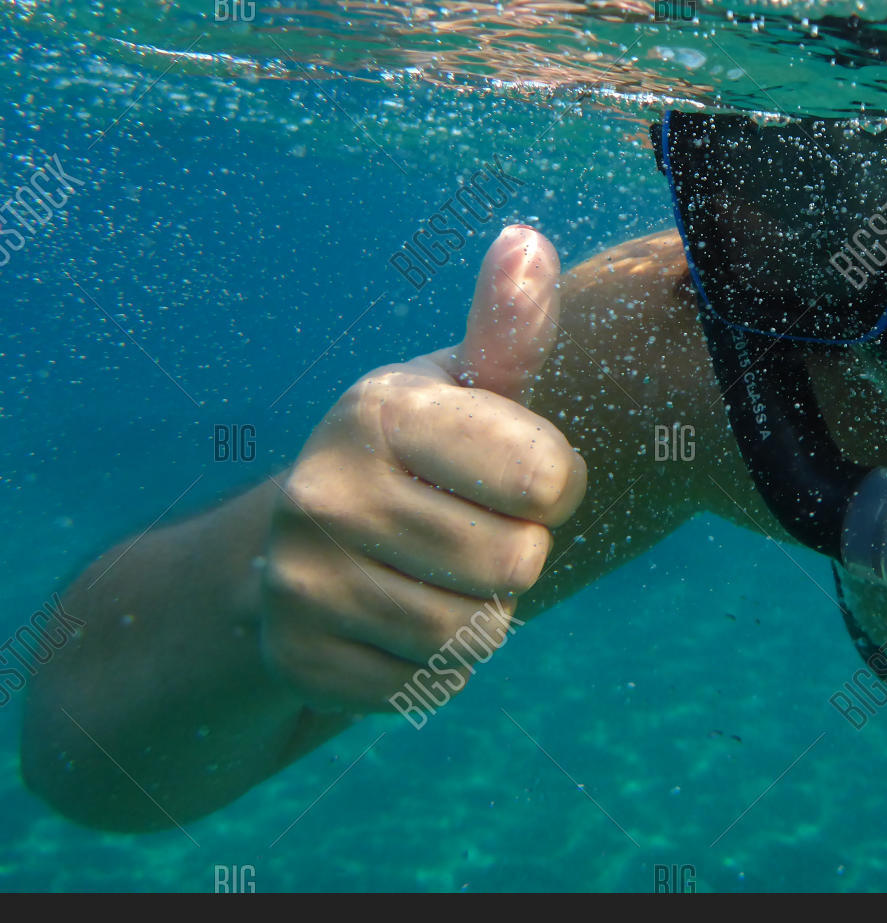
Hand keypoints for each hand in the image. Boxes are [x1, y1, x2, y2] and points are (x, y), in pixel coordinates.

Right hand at [259, 226, 586, 712]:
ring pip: (476, 634)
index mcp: (379, 410)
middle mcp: (324, 489)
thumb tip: (526, 239)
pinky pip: (430, 684)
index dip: (553, 489)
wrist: (298, 551)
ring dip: (481, 616)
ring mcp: (300, 580)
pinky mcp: (297, 661)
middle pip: (516, 564)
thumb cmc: (422, 459)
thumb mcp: (463, 393)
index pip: (546, 479)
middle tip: (469, 533)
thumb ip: (506, 331)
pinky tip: (400, 620)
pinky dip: (435, 664)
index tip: (519, 478)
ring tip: (436, 575)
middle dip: (516, 557)